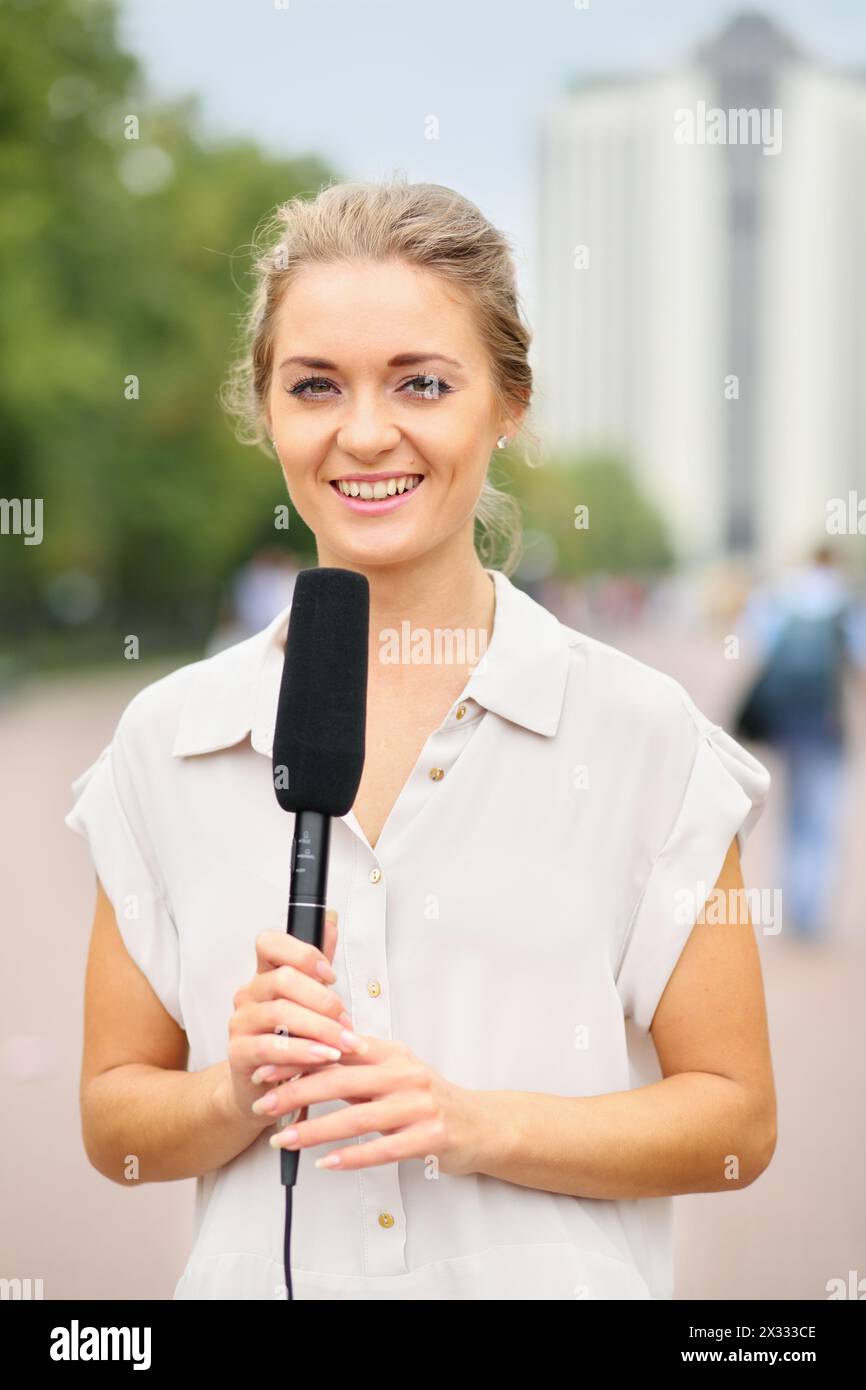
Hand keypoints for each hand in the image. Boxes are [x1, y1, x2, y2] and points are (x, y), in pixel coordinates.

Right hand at [221, 912, 368, 1129]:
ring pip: (281, 1014)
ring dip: (320, 1029)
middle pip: (284, 979)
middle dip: (324, 1000)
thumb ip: (316, 966)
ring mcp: (240, 1022)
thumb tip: (331, 922)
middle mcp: (248, 993)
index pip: (269, 942)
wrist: (260, 1088)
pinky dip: (304, 1053)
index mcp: (264, 974)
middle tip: (348, 1022)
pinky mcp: (238, 1053)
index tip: (330, 974)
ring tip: (345, 1044)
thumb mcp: (306, 1002)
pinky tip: (325, 1059)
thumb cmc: (288, 1040)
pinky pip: (272, 1048)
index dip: (302, 952)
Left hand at [262, 1035, 485, 1175]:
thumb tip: (307, 1065)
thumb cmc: (430, 1100)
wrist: (482, 1124)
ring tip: (284, 1139)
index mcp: (392, 1054)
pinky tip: (327, 1163)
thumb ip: (357, 1070)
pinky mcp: (430, 1137)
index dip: (300, 1059)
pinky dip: (352, 1156)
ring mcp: (418, 1106)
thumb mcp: (396, 1073)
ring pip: (356, 1116)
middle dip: (297, 1092)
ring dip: (315, 1130)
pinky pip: (383, 1148)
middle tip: (264, 1103)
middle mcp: (404, 1075)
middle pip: (341, 1080)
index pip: (338, 1051)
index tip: (267, 1070)